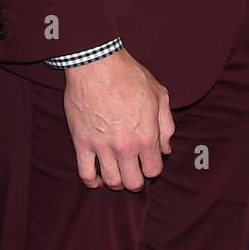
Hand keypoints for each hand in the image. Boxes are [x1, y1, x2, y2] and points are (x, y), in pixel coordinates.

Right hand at [63, 48, 173, 189]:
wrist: (97, 66)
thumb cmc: (130, 77)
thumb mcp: (159, 95)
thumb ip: (166, 125)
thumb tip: (166, 148)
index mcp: (147, 136)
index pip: (153, 170)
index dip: (154, 169)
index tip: (150, 163)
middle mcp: (125, 147)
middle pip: (133, 182)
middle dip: (136, 181)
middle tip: (135, 173)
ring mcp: (102, 148)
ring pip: (111, 181)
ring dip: (117, 183)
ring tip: (119, 176)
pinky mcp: (82, 144)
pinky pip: (85, 174)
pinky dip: (92, 182)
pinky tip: (98, 180)